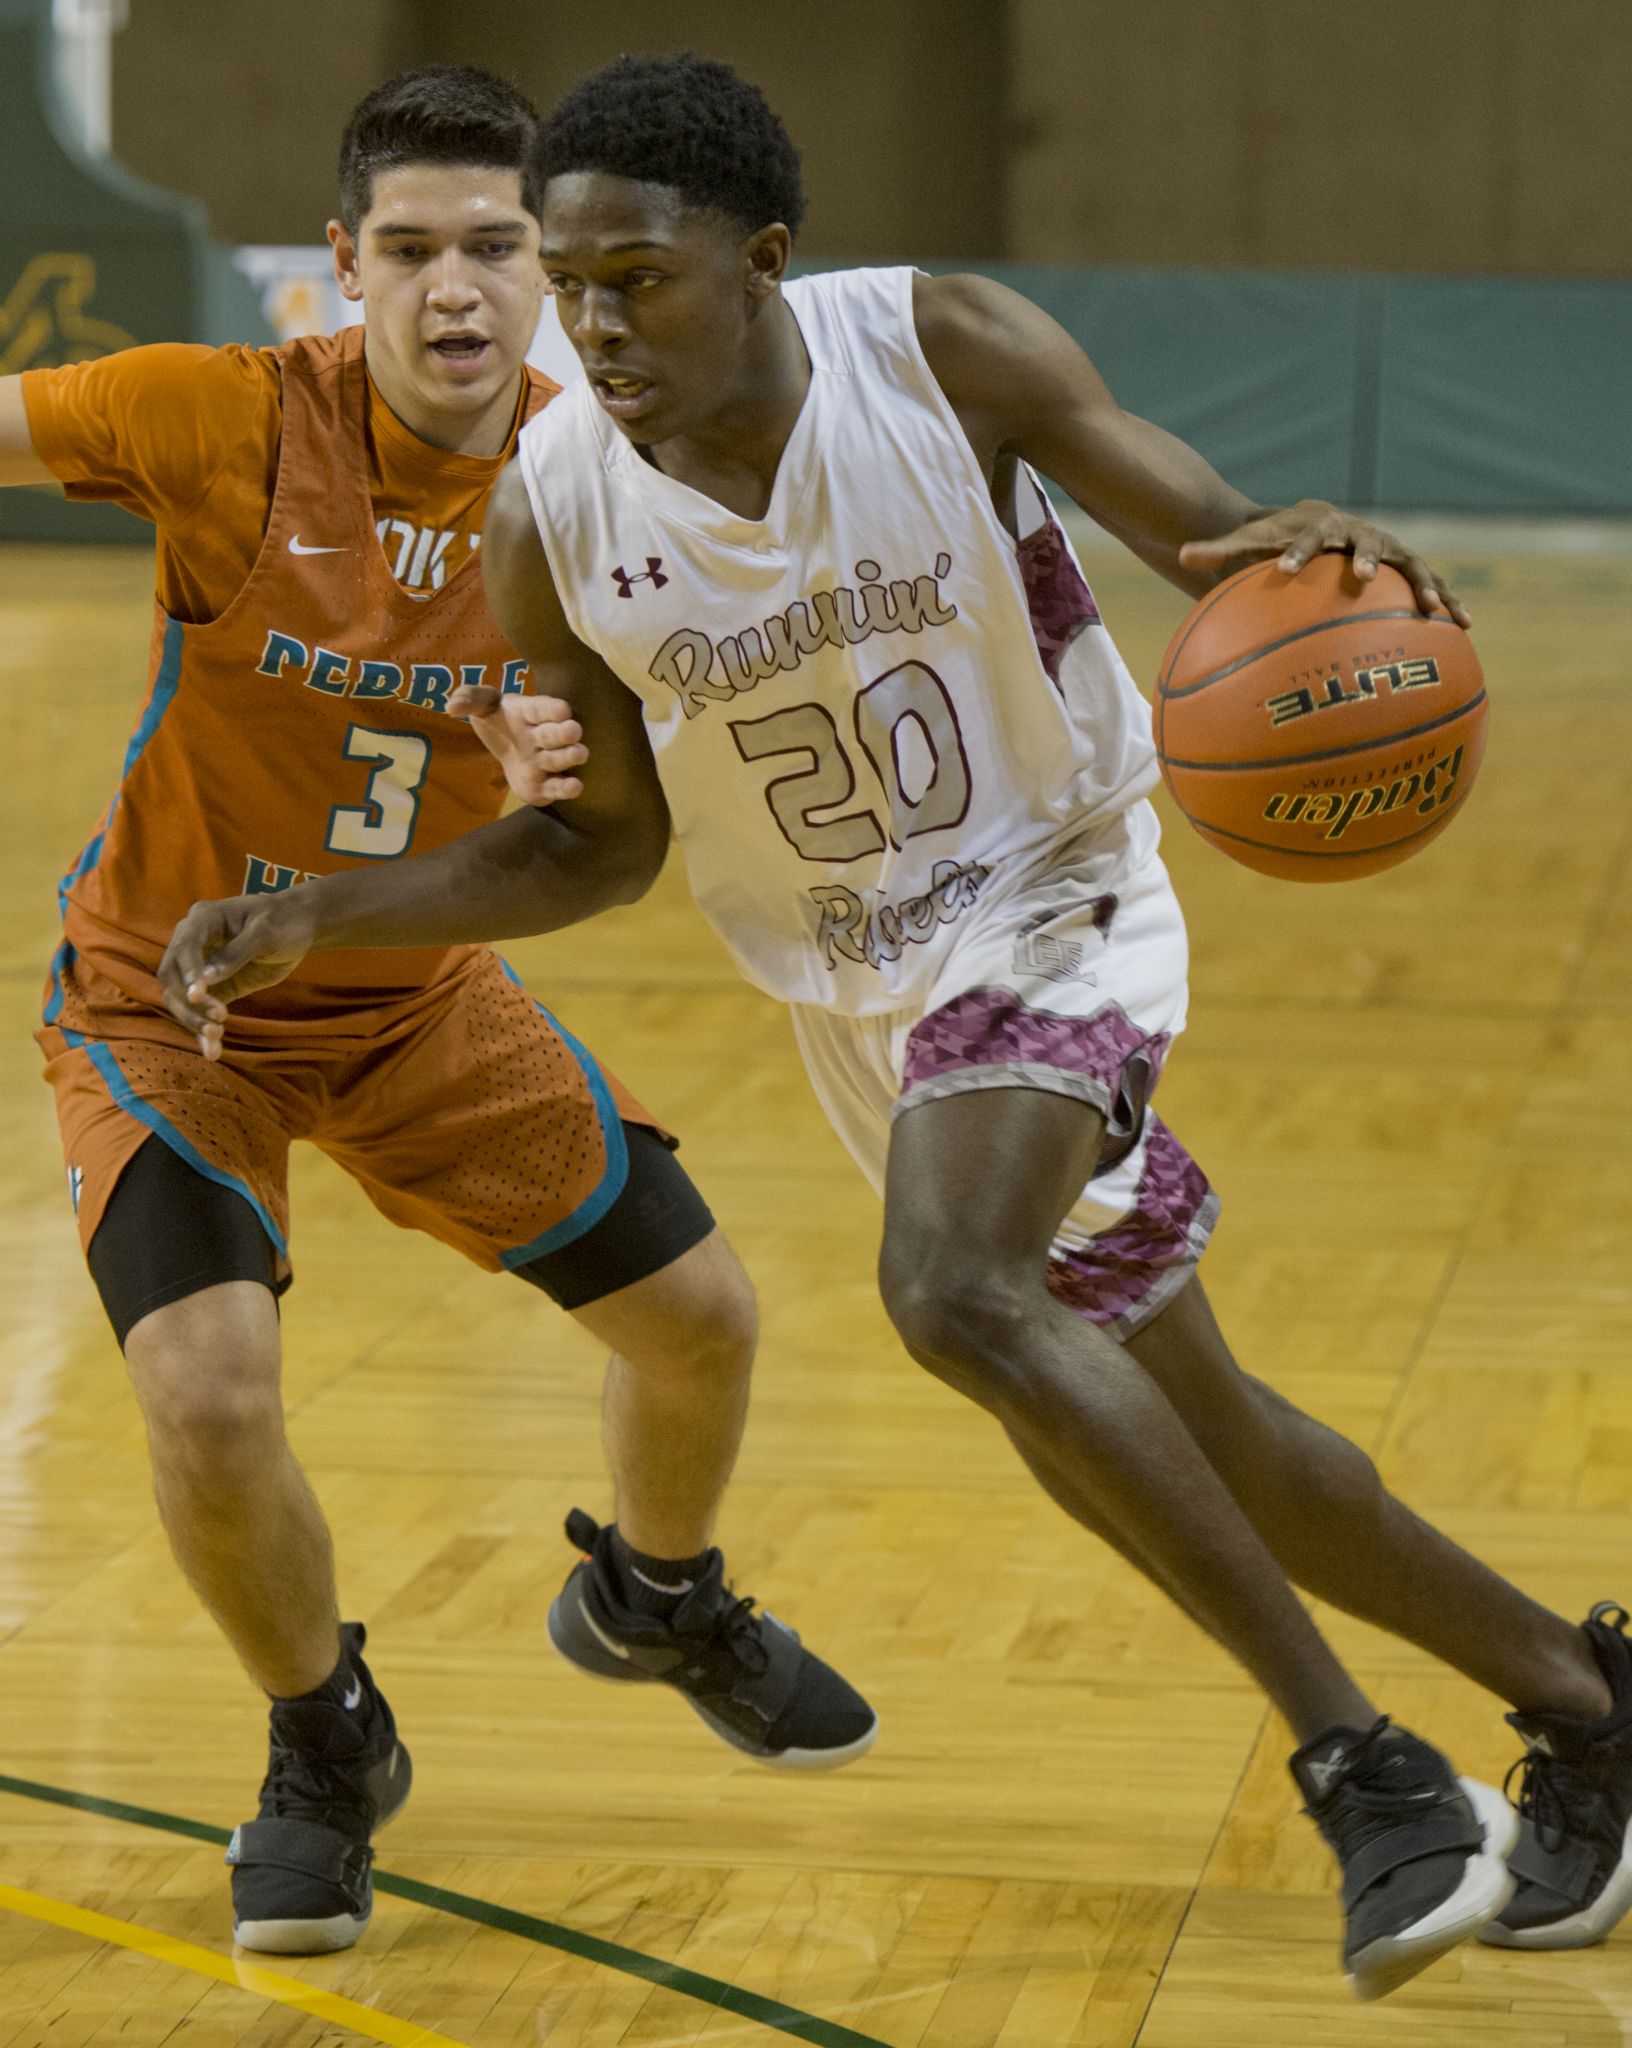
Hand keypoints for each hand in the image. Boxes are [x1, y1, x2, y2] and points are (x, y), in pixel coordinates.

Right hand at [158, 890, 318, 1059]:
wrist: (300, 927)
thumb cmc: (283, 921)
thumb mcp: (265, 933)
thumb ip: (236, 954)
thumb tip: (206, 980)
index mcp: (203, 920)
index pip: (185, 947)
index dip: (188, 972)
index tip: (197, 996)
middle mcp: (194, 942)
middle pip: (172, 976)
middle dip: (188, 1002)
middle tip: (216, 1021)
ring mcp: (201, 967)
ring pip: (181, 998)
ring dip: (193, 1020)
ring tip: (215, 1038)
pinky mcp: (216, 987)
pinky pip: (202, 1010)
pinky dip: (204, 1030)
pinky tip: (212, 1052)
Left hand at [448, 684, 587, 803]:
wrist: (506, 747)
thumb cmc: (497, 721)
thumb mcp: (481, 705)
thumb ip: (469, 699)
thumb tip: (451, 706)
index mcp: (529, 713)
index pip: (541, 708)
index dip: (551, 709)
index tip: (563, 710)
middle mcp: (542, 736)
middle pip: (554, 734)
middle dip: (564, 733)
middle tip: (574, 731)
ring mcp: (546, 761)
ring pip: (559, 759)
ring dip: (569, 757)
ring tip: (580, 754)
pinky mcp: (545, 786)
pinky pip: (557, 787)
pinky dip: (566, 789)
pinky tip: (575, 787)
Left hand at [1178, 500, 1470, 625]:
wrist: (1320, 521)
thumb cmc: (1281, 541)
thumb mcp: (1250, 545)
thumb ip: (1218, 552)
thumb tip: (1180, 557)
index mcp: (1321, 529)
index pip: (1306, 540)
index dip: (1296, 554)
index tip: (1283, 572)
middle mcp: (1359, 535)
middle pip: (1366, 544)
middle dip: (1365, 559)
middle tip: (1361, 576)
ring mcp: (1388, 550)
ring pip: (1411, 564)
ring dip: (1424, 584)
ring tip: (1438, 611)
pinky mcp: (1405, 569)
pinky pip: (1430, 586)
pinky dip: (1448, 603)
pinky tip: (1465, 630)